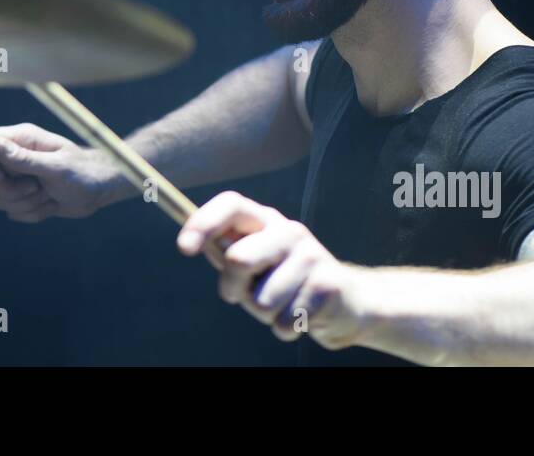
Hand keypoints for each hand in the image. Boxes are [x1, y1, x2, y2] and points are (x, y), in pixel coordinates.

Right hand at [0, 123, 118, 222]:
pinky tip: (51, 204)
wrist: (100, 190)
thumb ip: (25, 159)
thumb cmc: (83, 172)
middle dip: (9, 190)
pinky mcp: (23, 196)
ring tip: (49, 195)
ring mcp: (18, 177)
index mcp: (22, 139)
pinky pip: (12, 211)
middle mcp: (16, 157)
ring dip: (25, 203)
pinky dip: (32, 213)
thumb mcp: (56, 167)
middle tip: (35, 187)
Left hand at [177, 190, 366, 349]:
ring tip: (283, 304)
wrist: (349, 303)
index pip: (232, 204)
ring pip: (261, 300)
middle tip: (243, 295)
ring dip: (264, 314)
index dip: (203, 222)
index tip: (184, 248)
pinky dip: (284, 329)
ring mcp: (311, 256)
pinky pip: (283, 322)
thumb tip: (194, 241)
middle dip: (233, 287)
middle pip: (238, 257)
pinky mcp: (328, 286)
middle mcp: (289, 231)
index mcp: (266, 221)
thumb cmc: (287, 284)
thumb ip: (228, 252)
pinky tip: (300, 317)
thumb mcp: (256, 265)